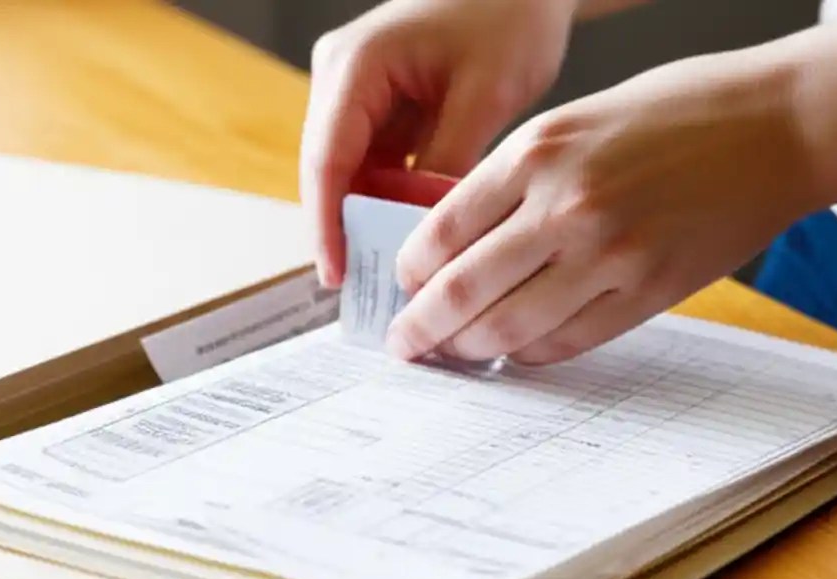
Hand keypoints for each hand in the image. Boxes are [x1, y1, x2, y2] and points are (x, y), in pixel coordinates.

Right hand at [300, 0, 578, 287]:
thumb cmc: (510, 15)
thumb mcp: (485, 94)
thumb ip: (447, 163)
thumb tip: (423, 236)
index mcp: (356, 64)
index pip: (327, 158)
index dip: (326, 224)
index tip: (337, 275)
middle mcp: (342, 75)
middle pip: (329, 170)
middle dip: (344, 231)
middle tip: (365, 293)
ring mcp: (357, 91)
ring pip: (350, 173)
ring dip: (369, 220)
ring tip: (390, 277)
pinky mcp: (379, 105)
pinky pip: (375, 164)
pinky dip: (390, 200)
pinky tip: (410, 240)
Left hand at [387, 50, 820, 363]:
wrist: (779, 125)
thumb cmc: (679, 111)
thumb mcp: (577, 120)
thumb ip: (516, 178)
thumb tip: (461, 242)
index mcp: (537, 152)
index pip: (441, 230)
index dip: (411, 271)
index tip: (403, 286)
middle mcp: (564, 205)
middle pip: (462, 290)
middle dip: (421, 327)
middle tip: (404, 343)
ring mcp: (608, 255)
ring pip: (509, 327)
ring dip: (469, 348)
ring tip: (454, 353)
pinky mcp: (648, 292)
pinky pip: (567, 341)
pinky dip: (530, 351)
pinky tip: (517, 348)